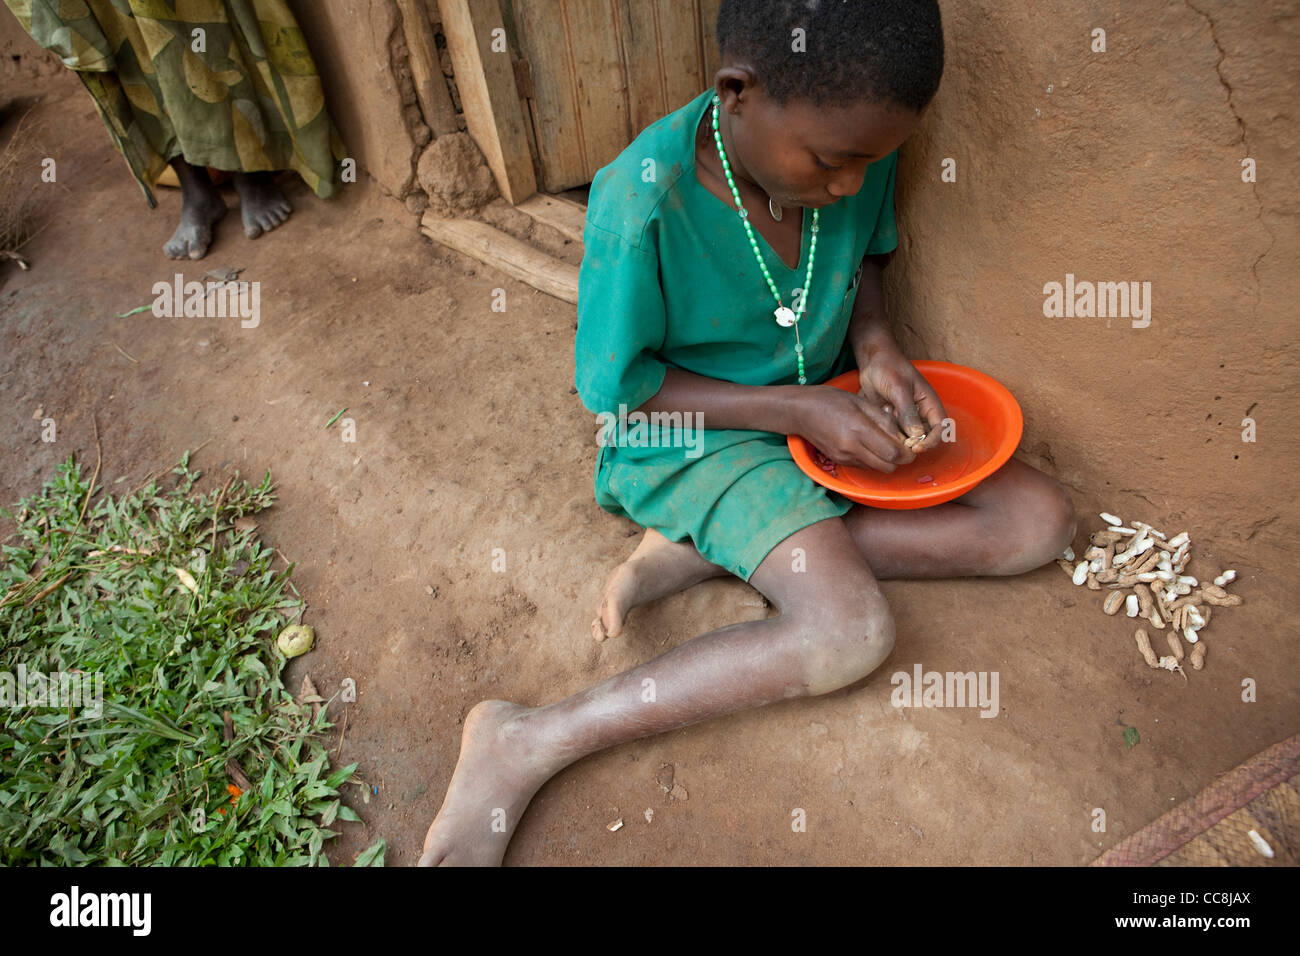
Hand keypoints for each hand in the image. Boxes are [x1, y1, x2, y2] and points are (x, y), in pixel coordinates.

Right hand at [791, 385, 916, 472]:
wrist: (800, 412)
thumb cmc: (831, 400)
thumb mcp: (861, 402)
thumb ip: (883, 419)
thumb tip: (901, 436)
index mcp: (858, 429)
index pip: (892, 453)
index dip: (906, 453)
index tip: (910, 446)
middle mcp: (851, 448)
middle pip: (887, 467)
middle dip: (899, 460)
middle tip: (900, 448)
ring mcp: (844, 457)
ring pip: (877, 469)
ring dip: (885, 461)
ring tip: (883, 444)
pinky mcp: (839, 461)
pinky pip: (864, 466)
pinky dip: (872, 459)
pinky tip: (868, 445)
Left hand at [858, 344, 946, 452]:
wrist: (872, 362)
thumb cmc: (890, 368)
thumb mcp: (899, 388)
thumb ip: (908, 411)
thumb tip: (916, 435)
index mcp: (930, 404)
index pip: (940, 430)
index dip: (931, 442)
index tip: (916, 448)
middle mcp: (921, 414)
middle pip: (924, 438)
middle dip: (913, 445)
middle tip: (897, 444)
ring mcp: (906, 418)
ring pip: (907, 439)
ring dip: (898, 440)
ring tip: (886, 428)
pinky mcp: (892, 420)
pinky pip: (893, 434)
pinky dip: (887, 434)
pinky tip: (879, 423)